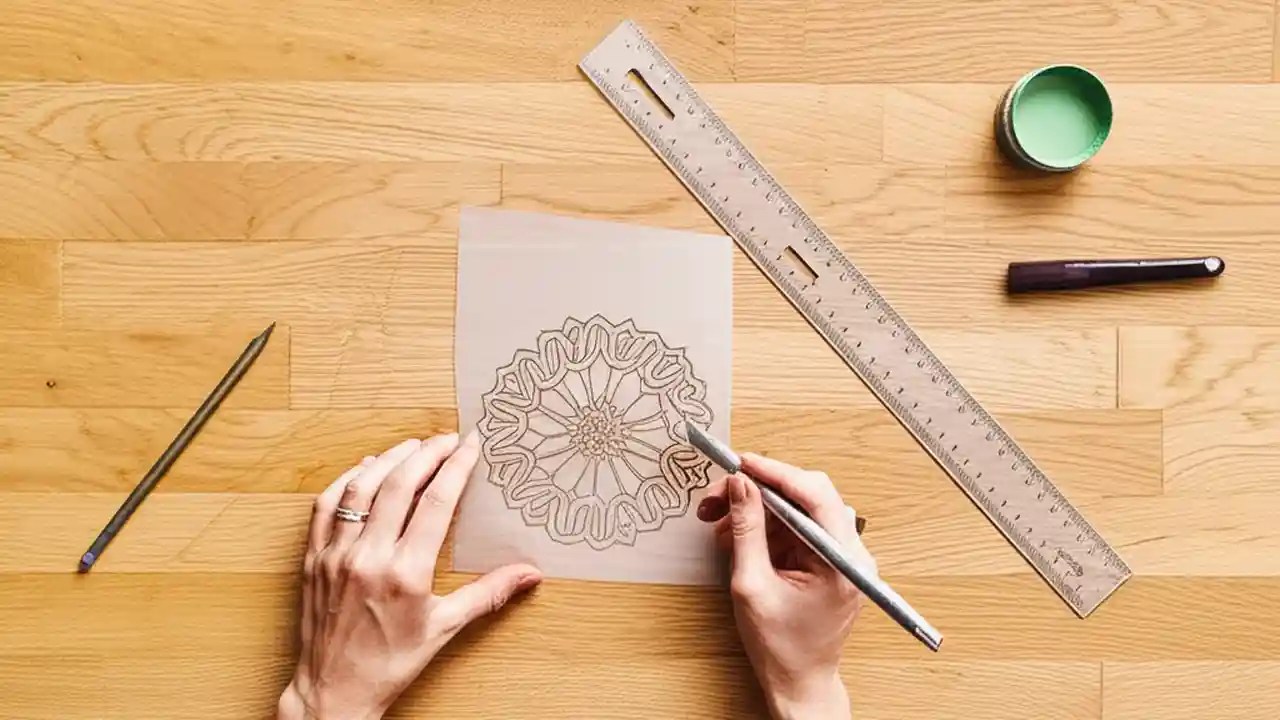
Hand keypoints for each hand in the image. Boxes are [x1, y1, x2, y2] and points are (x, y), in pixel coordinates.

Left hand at [278, 433, 542, 719]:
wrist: (334, 691)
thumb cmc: (389, 664)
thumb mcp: (445, 628)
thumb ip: (489, 593)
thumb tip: (531, 574)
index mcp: (406, 573)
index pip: (436, 502)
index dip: (456, 466)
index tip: (470, 445)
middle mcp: (368, 557)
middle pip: (398, 484)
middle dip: (426, 452)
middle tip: (447, 439)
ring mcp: (336, 555)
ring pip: (360, 488)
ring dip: (388, 459)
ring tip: (411, 447)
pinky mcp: (314, 559)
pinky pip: (326, 506)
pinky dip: (346, 480)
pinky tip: (364, 470)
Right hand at [696, 454, 875, 719]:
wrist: (799, 683)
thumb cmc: (781, 648)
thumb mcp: (751, 585)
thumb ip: (746, 530)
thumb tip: (739, 486)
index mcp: (842, 561)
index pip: (815, 494)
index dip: (775, 472)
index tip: (740, 463)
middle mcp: (851, 553)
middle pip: (806, 496)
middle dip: (758, 491)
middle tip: (718, 495)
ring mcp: (841, 556)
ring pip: (798, 509)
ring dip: (757, 511)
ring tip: (719, 523)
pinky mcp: (828, 559)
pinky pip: (796, 528)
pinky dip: (766, 528)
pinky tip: (737, 537)